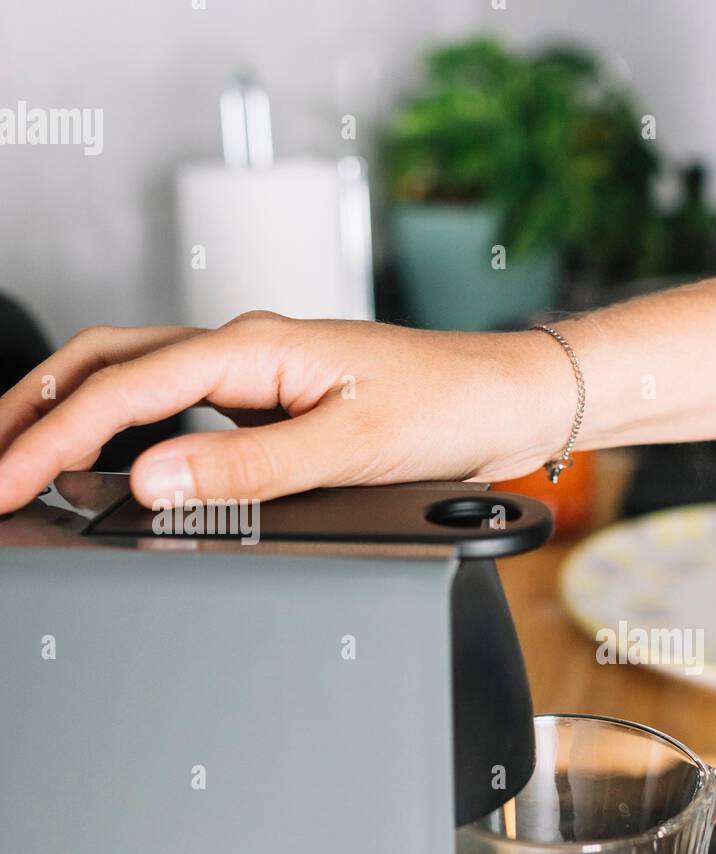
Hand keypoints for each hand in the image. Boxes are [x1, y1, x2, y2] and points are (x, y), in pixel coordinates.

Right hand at [0, 313, 573, 512]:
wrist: (505, 401)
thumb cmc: (448, 409)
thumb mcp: (350, 448)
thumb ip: (250, 469)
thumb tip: (154, 481)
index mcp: (254, 348)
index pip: (124, 392)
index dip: (53, 440)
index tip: (7, 482)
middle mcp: (247, 351)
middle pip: (107, 366)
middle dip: (36, 411)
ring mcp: (258, 375)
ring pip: (136, 380)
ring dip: (73, 414)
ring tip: (25, 455)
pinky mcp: (274, 402)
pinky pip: (180, 407)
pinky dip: (130, 431)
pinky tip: (118, 461)